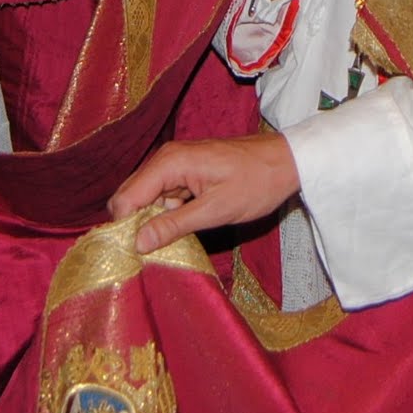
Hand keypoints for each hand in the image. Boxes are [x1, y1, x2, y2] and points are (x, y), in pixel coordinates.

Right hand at [109, 133, 300, 252]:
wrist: (287, 161)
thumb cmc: (256, 183)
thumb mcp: (215, 211)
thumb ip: (174, 225)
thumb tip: (138, 243)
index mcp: (170, 162)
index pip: (125, 198)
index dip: (125, 227)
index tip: (135, 254)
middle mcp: (167, 158)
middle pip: (131, 196)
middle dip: (136, 224)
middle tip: (153, 251)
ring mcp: (176, 163)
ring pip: (147, 197)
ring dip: (153, 219)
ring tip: (172, 240)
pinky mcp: (186, 170)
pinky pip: (164, 194)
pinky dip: (167, 212)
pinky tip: (183, 226)